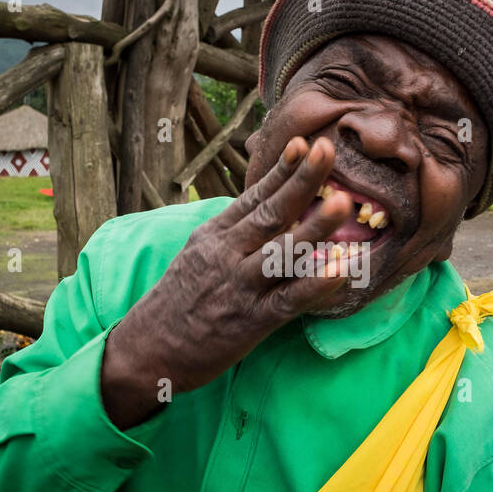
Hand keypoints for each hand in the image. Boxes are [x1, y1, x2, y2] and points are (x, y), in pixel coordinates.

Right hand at [100, 136, 352, 429]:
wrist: (148, 349)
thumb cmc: (179, 301)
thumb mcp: (198, 254)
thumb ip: (233, 231)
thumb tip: (269, 205)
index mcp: (216, 235)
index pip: (254, 196)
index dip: (281, 169)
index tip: (304, 142)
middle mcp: (228, 254)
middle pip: (271, 212)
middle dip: (302, 180)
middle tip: (327, 150)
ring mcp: (240, 286)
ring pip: (282, 251)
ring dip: (315, 227)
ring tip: (344, 202)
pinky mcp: (251, 321)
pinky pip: (288, 300)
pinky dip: (315, 285)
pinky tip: (340, 270)